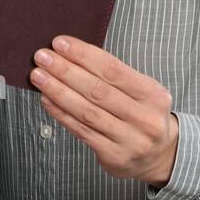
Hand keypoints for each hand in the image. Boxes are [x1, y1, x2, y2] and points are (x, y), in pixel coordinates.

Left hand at [30, 35, 178, 187]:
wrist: (160, 156)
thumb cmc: (143, 114)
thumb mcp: (143, 92)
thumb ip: (114, 77)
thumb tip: (71, 55)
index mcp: (154, 95)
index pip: (113, 69)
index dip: (84, 55)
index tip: (60, 43)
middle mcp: (145, 118)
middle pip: (97, 90)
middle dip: (65, 71)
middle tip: (42, 57)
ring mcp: (129, 140)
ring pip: (87, 112)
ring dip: (58, 91)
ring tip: (38, 76)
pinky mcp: (113, 156)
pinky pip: (82, 131)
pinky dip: (61, 113)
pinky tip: (47, 99)